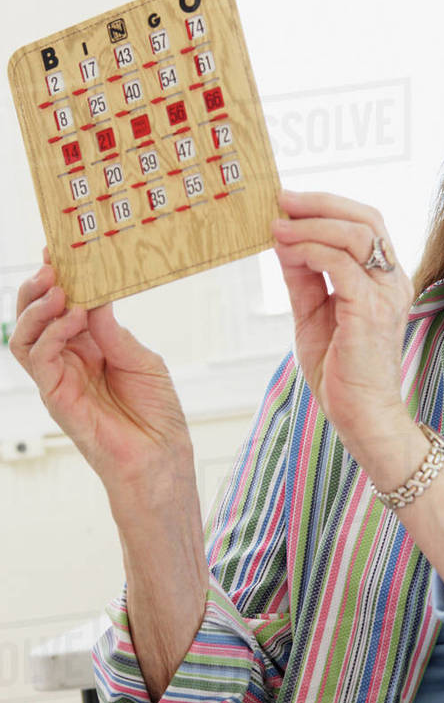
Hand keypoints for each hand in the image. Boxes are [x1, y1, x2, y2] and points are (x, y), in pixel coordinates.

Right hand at [10, 254, 192, 505]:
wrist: (160, 454)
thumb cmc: (156, 411)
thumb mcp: (141, 359)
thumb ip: (112, 330)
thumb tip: (93, 294)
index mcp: (89, 346)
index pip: (62, 306)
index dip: (57, 278)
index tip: (58, 248)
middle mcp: (68, 359)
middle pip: (33, 317)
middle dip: (37, 287)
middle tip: (52, 263)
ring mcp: (58, 377)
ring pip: (23, 335)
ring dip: (37, 307)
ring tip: (59, 288)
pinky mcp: (55, 396)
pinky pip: (38, 358)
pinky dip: (50, 332)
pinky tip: (73, 318)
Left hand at [272, 191, 415, 462]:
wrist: (361, 416)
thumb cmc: (341, 372)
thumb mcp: (313, 314)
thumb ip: (303, 278)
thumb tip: (283, 239)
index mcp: (384, 279)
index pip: (365, 224)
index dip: (327, 205)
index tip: (288, 202)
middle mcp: (393, 281)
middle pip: (366, 218)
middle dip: (320, 203)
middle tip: (281, 200)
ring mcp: (386, 295)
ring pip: (355, 235)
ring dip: (311, 226)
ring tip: (277, 227)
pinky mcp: (371, 311)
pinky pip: (341, 265)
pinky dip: (311, 251)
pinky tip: (287, 253)